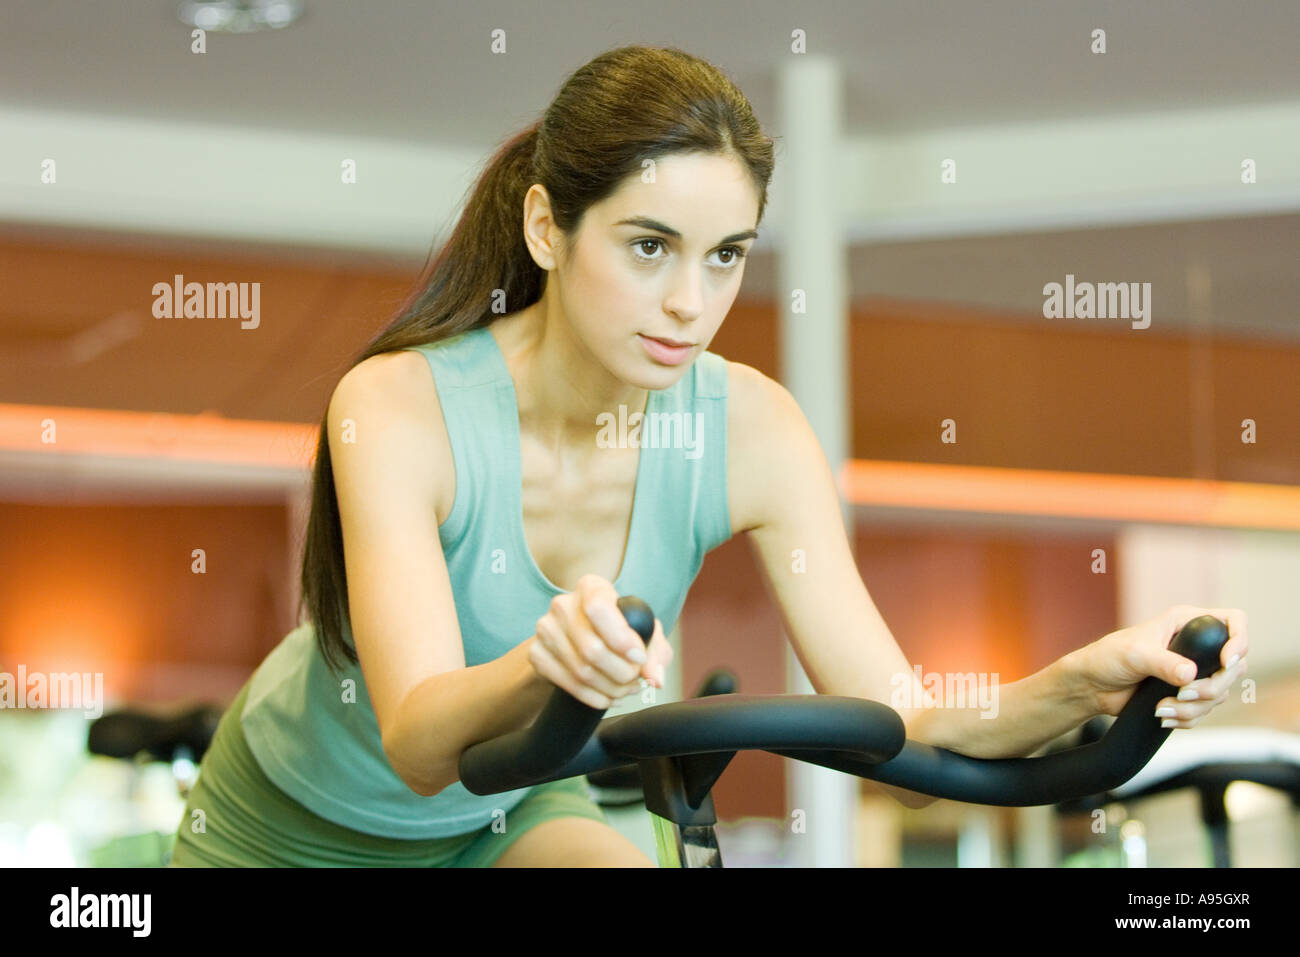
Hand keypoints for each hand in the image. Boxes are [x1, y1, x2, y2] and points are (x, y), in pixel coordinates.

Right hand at [527, 574, 672, 709]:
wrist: (577, 643)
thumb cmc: (617, 632)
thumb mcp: (644, 633)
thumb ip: (656, 651)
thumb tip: (655, 677)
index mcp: (591, 587)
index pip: (599, 608)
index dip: (621, 637)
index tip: (639, 657)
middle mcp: (563, 604)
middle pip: (592, 648)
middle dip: (622, 672)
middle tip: (636, 679)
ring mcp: (546, 629)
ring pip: (582, 671)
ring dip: (612, 688)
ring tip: (626, 689)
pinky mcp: (537, 654)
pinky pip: (569, 685)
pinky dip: (595, 697)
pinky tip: (608, 696)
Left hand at [1070, 604, 1247, 728]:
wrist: (1092, 685)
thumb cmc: (1108, 657)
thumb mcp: (1135, 655)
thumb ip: (1163, 663)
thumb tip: (1189, 675)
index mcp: (1186, 623)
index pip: (1233, 622)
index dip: (1239, 641)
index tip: (1226, 662)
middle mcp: (1196, 645)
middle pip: (1234, 667)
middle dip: (1211, 688)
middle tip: (1182, 694)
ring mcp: (1194, 671)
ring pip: (1220, 694)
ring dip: (1194, 707)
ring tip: (1162, 708)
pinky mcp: (1187, 693)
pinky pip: (1204, 711)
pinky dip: (1187, 718)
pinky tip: (1163, 716)